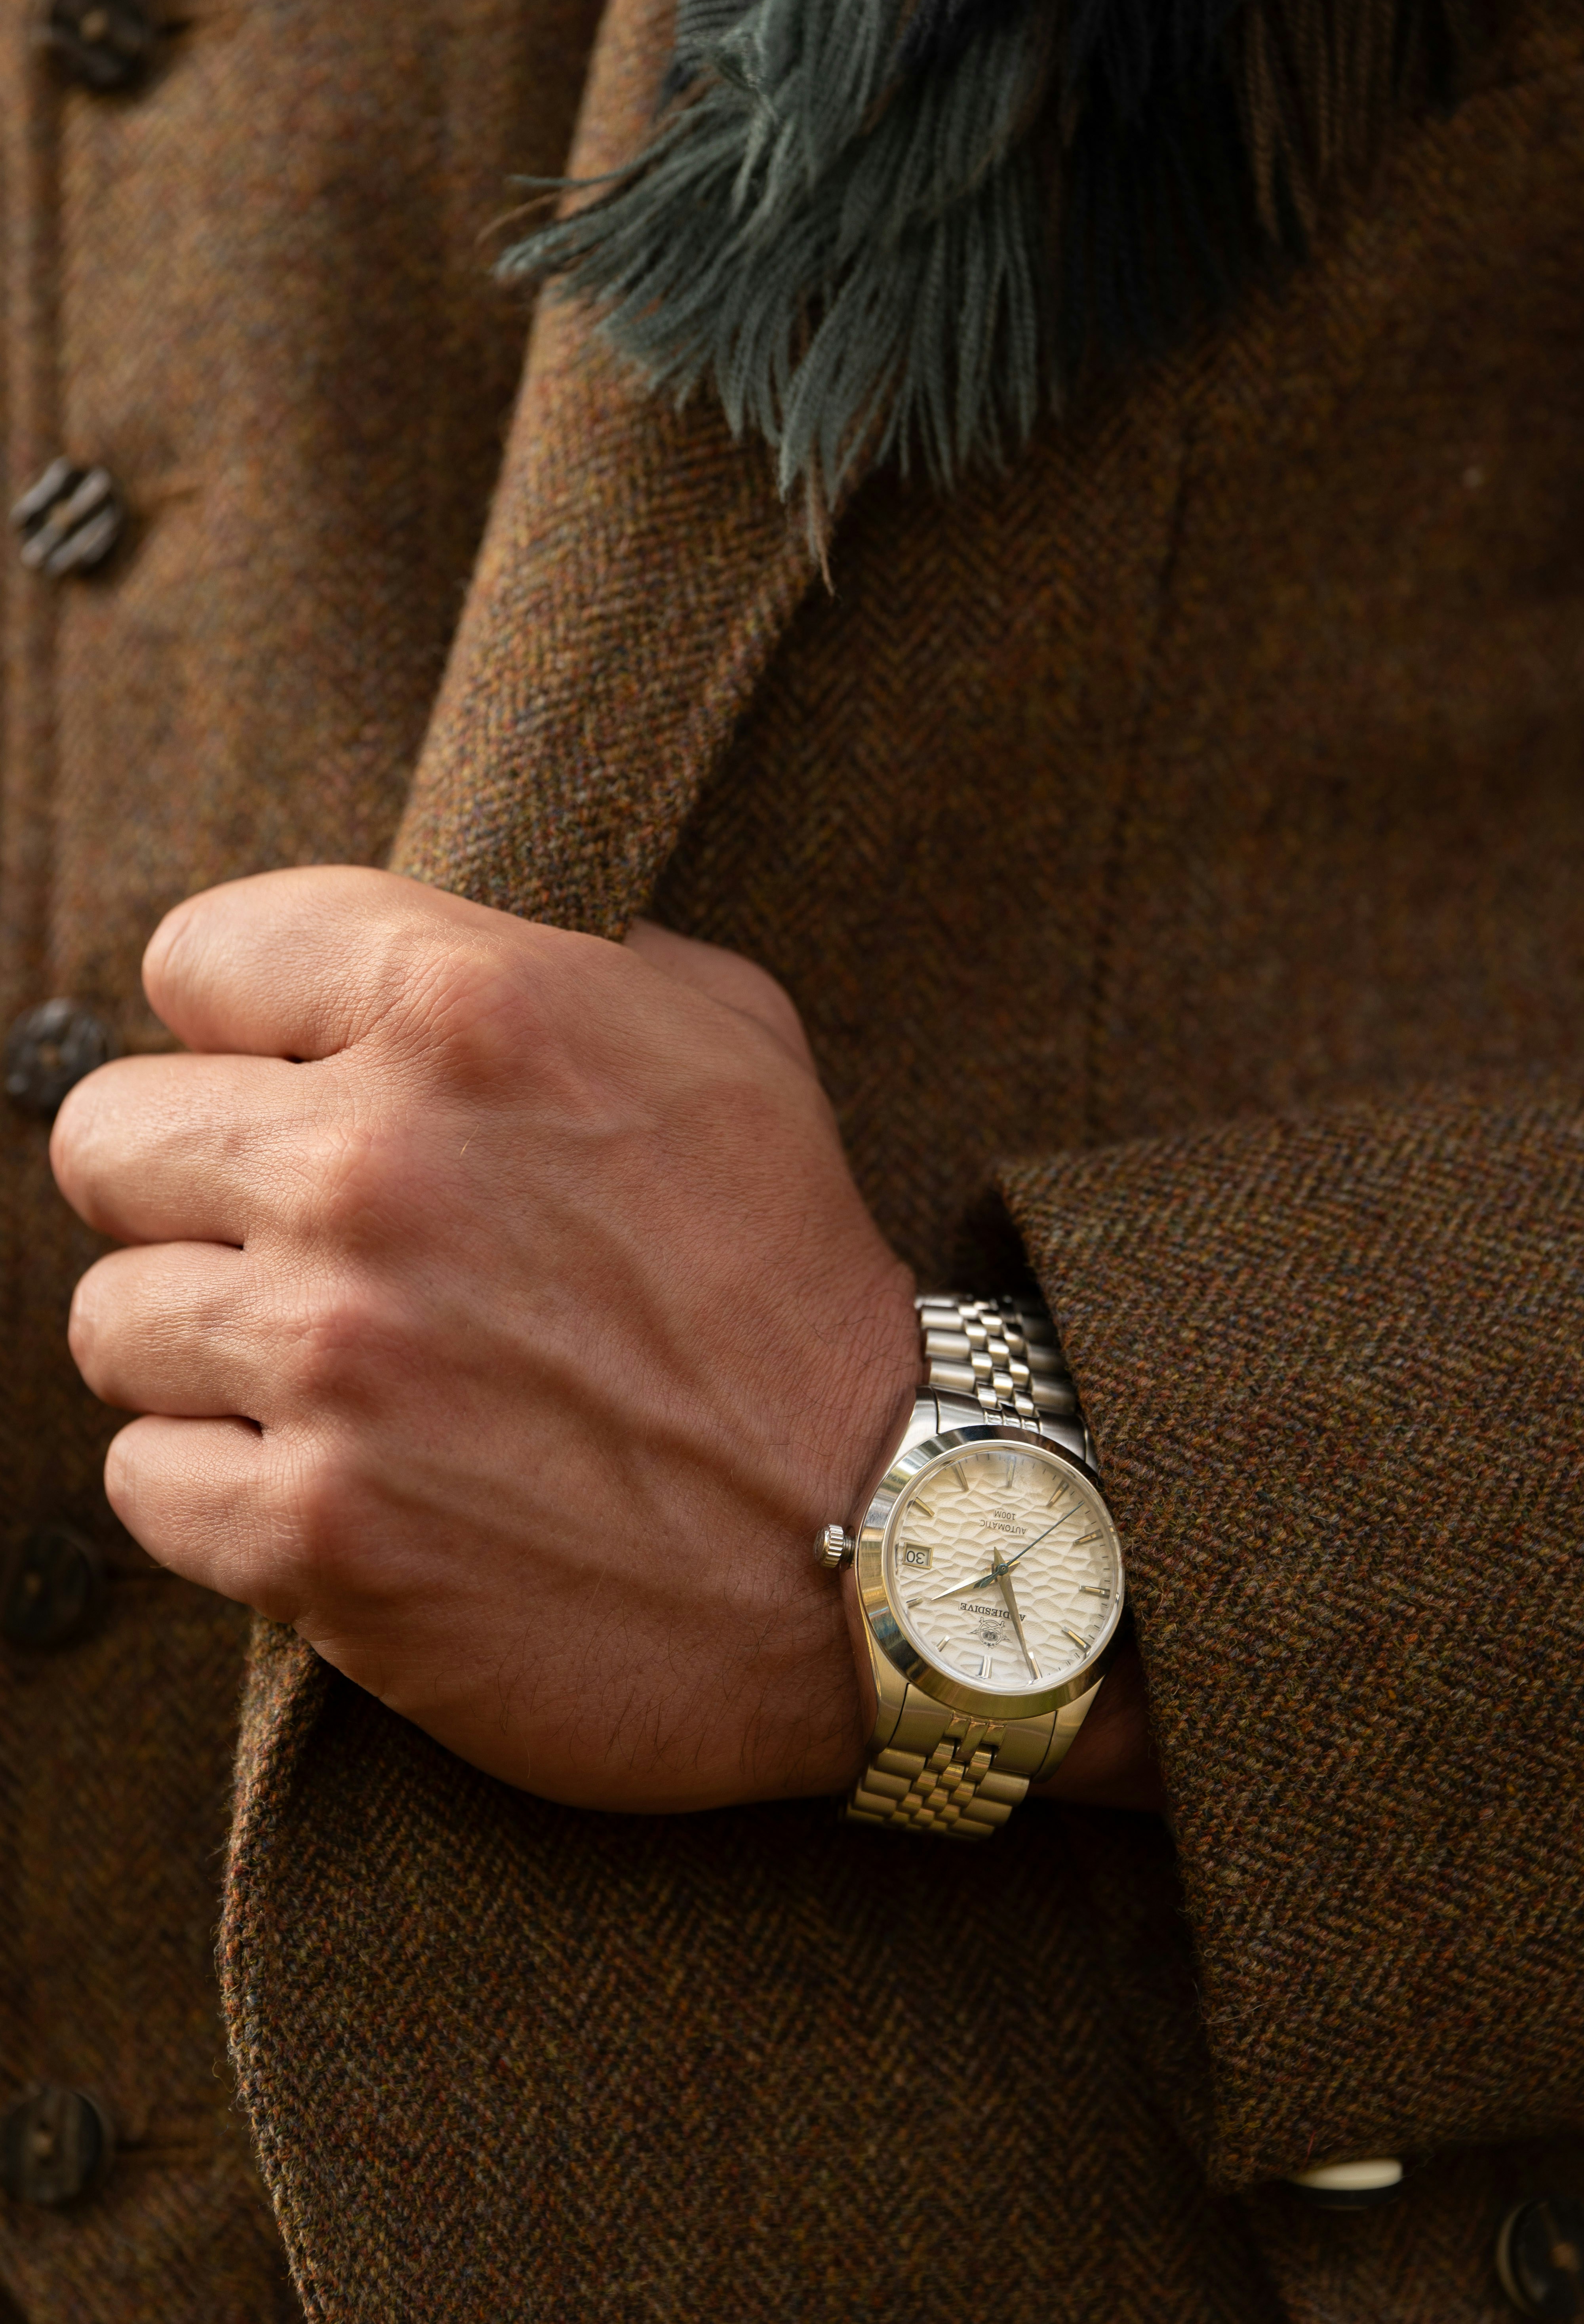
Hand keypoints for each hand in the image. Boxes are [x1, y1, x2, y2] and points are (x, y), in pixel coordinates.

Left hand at [53, 867, 918, 1810]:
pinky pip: (143, 1482)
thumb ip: (563, 959)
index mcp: (475, 1012)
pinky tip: (337, 1482)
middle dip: (189, 1183)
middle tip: (289, 1239)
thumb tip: (417, 955)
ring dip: (205, 1346)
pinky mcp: (314, 1535)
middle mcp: (376, 1167)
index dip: (244, 1025)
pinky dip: (223, 1489)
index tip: (293, 1081)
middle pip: (107, 1135)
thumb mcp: (732, 1046)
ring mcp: (334, 1359)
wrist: (877, 1547)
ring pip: (112, 1317)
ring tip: (324, 1375)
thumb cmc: (794, 1286)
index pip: (198, 958)